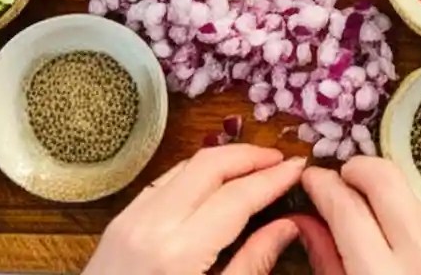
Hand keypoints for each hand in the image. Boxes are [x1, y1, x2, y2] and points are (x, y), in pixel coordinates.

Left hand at [84, 144, 330, 274]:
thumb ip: (251, 264)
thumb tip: (288, 225)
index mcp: (179, 252)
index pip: (237, 196)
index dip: (273, 178)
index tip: (300, 167)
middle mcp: (152, 224)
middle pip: (209, 165)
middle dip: (250, 155)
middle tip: (282, 160)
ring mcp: (131, 218)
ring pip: (185, 165)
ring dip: (223, 159)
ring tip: (256, 166)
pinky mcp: (120, 221)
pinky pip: (164, 181)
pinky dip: (195, 172)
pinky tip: (215, 181)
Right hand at [301, 156, 420, 274]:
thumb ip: (327, 260)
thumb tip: (306, 218)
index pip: (347, 210)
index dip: (324, 186)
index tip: (311, 178)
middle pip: (385, 180)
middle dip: (357, 169)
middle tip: (339, 178)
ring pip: (408, 194)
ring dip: (382, 193)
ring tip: (363, 210)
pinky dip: (405, 217)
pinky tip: (394, 237)